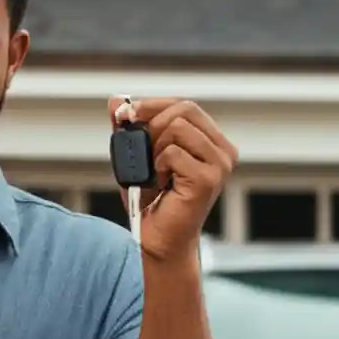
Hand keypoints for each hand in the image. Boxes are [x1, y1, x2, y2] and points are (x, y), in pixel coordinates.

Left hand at [109, 96, 238, 262]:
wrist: (156, 239)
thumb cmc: (149, 201)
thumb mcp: (136, 157)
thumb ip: (129, 128)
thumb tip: (115, 98)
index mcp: (212, 142)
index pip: (185, 105)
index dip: (153, 105)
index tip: (127, 115)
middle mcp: (223, 151)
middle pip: (185, 108)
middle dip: (153, 124)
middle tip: (143, 152)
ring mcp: (219, 165)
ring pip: (177, 127)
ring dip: (155, 150)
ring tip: (157, 174)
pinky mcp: (208, 179)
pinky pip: (172, 152)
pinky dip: (158, 167)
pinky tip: (162, 185)